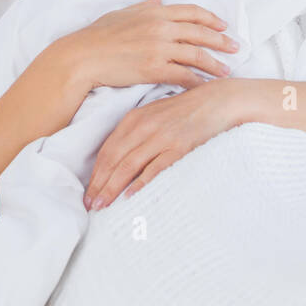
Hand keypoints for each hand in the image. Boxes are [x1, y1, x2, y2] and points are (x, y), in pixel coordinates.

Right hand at [56, 0, 239, 97]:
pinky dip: (197, 82)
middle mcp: (161, 28)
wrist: (83, 57)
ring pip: (196, 55)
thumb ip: (144, 6)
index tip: (223, 26)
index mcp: (155, 12)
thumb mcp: (123, 13)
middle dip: (221, 41)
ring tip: (226, 71)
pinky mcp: (154, 69)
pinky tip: (205, 87)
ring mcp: (159, 48)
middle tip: (236, 48)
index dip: (211, 19)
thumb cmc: (98, 35)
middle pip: (200, 33)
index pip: (192, 12)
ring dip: (214, 64)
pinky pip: (184, 76)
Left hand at [83, 77, 245, 209]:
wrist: (217, 100)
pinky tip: (130, 196)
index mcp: (134, 119)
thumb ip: (136, 133)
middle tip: (90, 205)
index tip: (88, 191)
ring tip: (102, 205)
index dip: (95, 173)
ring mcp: (160, 137)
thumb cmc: (185, 110)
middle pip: (113, 160)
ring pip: (128, 166)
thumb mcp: (154, 115)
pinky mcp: (178, 146)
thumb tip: (119, 159)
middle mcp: (143, 127)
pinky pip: (154, 168)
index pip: (107, 150)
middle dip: (99, 185)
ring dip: (112, 188)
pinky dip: (140, 183)